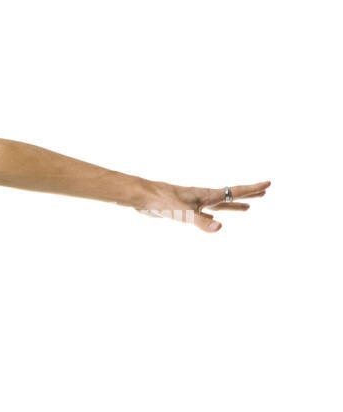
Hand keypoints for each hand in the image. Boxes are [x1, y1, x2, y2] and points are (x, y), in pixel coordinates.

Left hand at [135, 180, 270, 232]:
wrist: (143, 198)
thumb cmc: (162, 202)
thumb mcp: (184, 213)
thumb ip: (201, 221)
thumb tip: (220, 228)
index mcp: (207, 195)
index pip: (234, 191)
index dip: (252, 189)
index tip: (269, 184)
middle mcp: (203, 197)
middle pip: (231, 196)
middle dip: (249, 195)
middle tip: (265, 192)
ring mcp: (194, 203)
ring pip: (219, 205)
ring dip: (234, 206)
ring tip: (247, 208)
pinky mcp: (184, 210)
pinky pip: (205, 213)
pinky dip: (214, 215)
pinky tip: (214, 220)